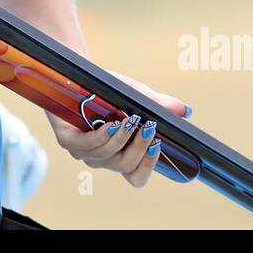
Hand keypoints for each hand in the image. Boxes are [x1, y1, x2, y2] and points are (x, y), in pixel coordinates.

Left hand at [45, 70, 190, 187]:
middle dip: (140, 148)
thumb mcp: (135, 96)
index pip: (136, 177)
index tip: (158, 145)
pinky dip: (102, 136)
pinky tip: (112, 123)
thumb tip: (185, 110)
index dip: (148, 166)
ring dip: (122, 138)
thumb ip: (158, 104)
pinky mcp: (67, 141)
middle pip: (125, 166)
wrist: (76, 75)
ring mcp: (83, 152)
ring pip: (107, 156)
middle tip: (150, 127)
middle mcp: (102, 158)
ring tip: (132, 119)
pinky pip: (86, 146)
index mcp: (119, 154)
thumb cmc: (107, 90)